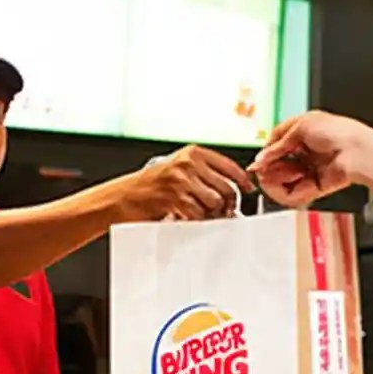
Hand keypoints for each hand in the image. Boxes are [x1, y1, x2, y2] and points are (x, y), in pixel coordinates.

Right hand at [120, 145, 253, 220]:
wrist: (125, 196)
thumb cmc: (150, 184)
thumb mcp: (178, 168)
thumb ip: (203, 171)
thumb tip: (232, 185)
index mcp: (192, 153)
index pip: (229, 166)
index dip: (242, 181)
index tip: (248, 189)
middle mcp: (188, 164)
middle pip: (226, 187)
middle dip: (229, 203)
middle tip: (225, 210)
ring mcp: (181, 181)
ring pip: (215, 203)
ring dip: (213, 213)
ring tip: (204, 213)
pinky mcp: (175, 199)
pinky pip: (199, 214)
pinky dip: (198, 220)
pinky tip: (190, 216)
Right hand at [248, 110, 369, 206]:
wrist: (357, 152)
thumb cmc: (339, 132)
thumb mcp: (300, 128)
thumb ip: (276, 146)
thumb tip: (260, 159)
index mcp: (304, 132)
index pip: (276, 144)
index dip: (266, 153)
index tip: (258, 162)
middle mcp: (306, 152)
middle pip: (276, 164)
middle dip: (269, 167)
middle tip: (263, 169)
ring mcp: (309, 170)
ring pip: (282, 181)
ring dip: (277, 177)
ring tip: (277, 174)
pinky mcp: (314, 186)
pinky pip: (293, 194)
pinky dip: (287, 189)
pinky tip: (288, 181)